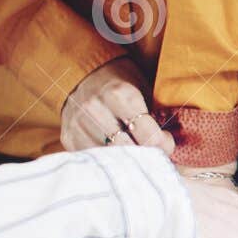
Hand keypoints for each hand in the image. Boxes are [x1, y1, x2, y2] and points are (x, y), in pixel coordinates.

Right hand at [61, 58, 175, 153]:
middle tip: (155, 155)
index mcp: (118, 93)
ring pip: (109, 156)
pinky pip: (93, 158)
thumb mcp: (142, 88)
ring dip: (128, 161)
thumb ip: (154, 115)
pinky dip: (109, 161)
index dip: (162, 144)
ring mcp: (78, 123)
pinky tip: (119, 157)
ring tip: (138, 156)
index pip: (146, 133)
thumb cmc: (122, 85)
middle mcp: (94, 108)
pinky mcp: (68, 137)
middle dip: (146, 155)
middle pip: (128, 148)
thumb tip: (169, 147)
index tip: (166, 143)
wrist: (83, 75)